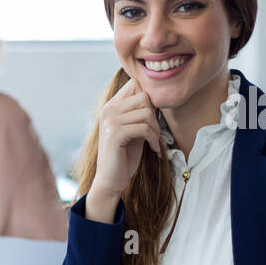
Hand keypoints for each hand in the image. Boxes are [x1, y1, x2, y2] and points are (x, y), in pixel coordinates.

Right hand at [92, 78, 161, 201]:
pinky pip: (144, 128)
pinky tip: (152, 148)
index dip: (149, 98)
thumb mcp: (134, 129)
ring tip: (153, 141)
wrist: (110, 180)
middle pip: (144, 97)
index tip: (152, 118)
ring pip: (146, 113)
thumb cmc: (124, 156)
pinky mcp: (115, 134)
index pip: (135, 84)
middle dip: (155, 115)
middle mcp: (108, 110)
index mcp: (111, 106)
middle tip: (154, 133)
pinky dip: (153, 139)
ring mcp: (110, 121)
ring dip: (155, 129)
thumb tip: (157, 96)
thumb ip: (140, 112)